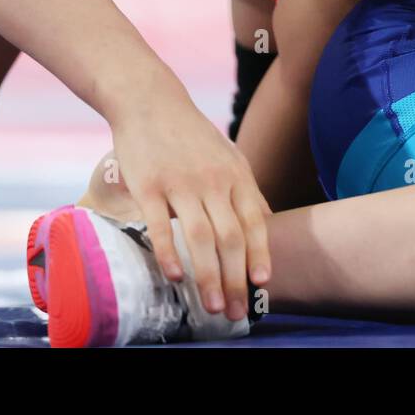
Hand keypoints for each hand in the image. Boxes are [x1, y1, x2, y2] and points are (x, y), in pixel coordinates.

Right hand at [109, 100, 271, 321]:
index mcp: (236, 175)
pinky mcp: (147, 185)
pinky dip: (169, 252)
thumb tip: (267, 224)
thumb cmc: (192, 135)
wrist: (150, 102)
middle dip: (236, 278)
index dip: (260, 253)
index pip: (254, 221)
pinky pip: (160, 225)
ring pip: (200, 236)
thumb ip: (246, 191)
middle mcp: (212, 181)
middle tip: (236, 311)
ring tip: (213, 306)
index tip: (263, 284)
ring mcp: (180, 183)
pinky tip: (175, 277)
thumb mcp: (229, 157)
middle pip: (231, 236)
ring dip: (208, 275)